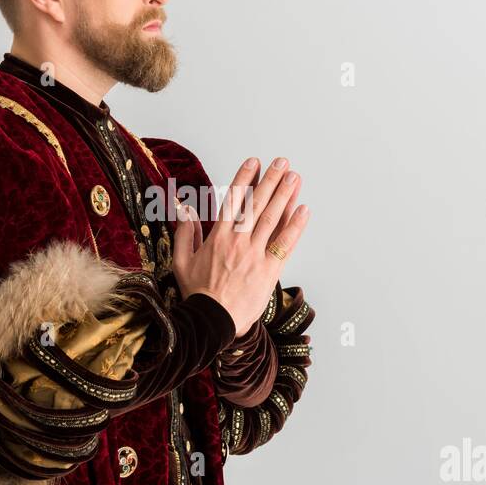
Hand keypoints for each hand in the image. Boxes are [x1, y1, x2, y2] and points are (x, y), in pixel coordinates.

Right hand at [171, 156, 310, 336]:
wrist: (212, 321)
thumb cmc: (198, 294)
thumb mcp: (181, 262)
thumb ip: (185, 234)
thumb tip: (186, 210)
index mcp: (217, 237)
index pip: (233, 200)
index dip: (245, 179)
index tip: (254, 162)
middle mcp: (237, 241)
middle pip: (257, 204)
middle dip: (270, 180)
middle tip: (282, 163)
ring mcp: (254, 255)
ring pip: (272, 218)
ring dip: (285, 196)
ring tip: (294, 178)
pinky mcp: (268, 270)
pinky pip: (285, 243)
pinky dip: (295, 226)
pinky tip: (304, 210)